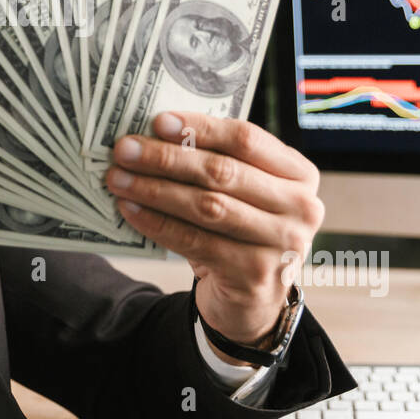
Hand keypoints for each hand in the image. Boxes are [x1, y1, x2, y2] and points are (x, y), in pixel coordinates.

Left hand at [105, 111, 323, 364]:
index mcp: (300, 173)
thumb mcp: (242, 193)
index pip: (246, 139)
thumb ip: (215, 162)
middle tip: (124, 150)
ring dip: (156, 190)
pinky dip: (158, 224)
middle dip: (166, 158)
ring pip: (207, 207)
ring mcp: (283, 244)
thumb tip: (154, 134)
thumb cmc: (241, 230)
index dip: (200, 128)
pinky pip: (196, 242)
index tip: (158, 121)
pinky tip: (130, 210)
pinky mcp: (255, 274)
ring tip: (119, 179)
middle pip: (223, 172)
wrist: (252, 297)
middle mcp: (300, 207)